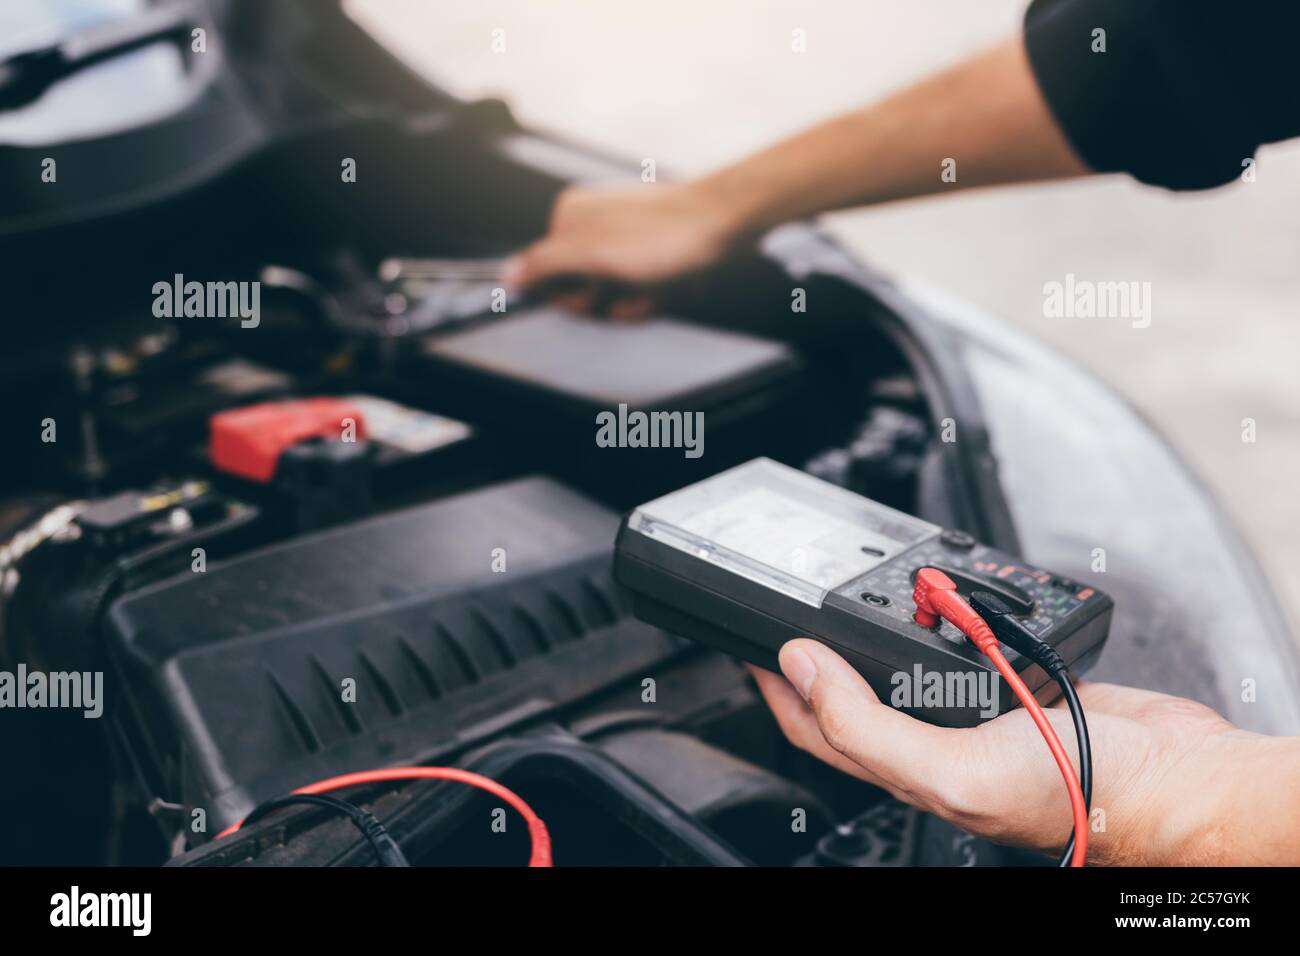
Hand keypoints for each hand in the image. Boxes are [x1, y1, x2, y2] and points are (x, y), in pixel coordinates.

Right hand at [501, 181, 739, 317]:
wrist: (723, 223)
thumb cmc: (663, 234)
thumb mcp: (591, 253)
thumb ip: (542, 264)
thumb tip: (507, 274)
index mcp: (570, 218)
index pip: (549, 278)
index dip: (573, 297)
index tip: (594, 293)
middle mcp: (595, 226)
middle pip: (585, 291)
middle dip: (611, 301)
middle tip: (631, 285)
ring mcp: (627, 240)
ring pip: (618, 296)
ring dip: (640, 302)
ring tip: (660, 284)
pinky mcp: (655, 253)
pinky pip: (645, 291)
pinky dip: (660, 296)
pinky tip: (674, 284)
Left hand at [751, 638, 1285, 865]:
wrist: (1168, 778)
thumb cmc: (1071, 795)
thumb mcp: (947, 769)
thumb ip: (865, 723)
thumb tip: (803, 666)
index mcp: (910, 769)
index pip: (817, 727)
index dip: (778, 686)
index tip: (755, 642)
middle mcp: (936, 741)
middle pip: (855, 693)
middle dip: (822, 654)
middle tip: (796, 609)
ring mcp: (975, 710)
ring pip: (908, 665)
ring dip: (880, 630)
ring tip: (852, 599)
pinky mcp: (1014, 681)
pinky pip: (963, 644)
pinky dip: (945, 620)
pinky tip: (942, 602)